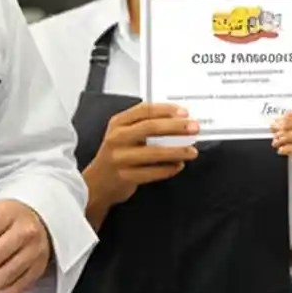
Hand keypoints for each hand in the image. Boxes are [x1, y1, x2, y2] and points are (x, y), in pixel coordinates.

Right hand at [84, 103, 198, 206]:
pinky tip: (178, 166)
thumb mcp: (123, 134)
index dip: (166, 110)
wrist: (97, 183)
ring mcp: (120, 158)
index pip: (144, 110)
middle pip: (150, 128)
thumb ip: (144, 126)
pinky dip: (169, 169)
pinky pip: (152, 172)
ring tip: (192, 151)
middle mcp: (117, 138)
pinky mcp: (125, 176)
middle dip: (176, 127)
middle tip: (194, 128)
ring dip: (177, 151)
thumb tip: (177, 121)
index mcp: (118, 123)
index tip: (184, 113)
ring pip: (154, 152)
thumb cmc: (116, 155)